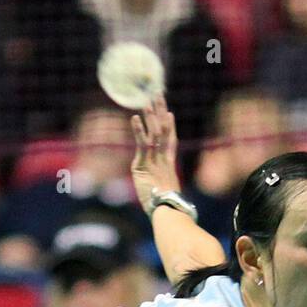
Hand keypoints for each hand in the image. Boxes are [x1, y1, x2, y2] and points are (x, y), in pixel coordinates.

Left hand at [130, 93, 181, 214]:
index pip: (170, 139)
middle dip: (160, 112)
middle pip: (164, 130)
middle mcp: (164, 159)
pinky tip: (136, 117)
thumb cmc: (165, 207)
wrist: (167, 211)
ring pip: (155, 133)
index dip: (169, 125)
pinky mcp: (145, 165)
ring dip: (150, 116)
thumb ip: (157, 183)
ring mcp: (156, 160)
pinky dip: (139, 130)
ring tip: (146, 100)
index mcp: (168, 164)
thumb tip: (153, 184)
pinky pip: (142, 144)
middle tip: (157, 95)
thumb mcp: (161, 192)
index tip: (168, 112)